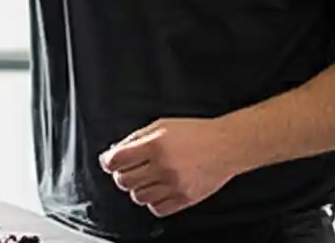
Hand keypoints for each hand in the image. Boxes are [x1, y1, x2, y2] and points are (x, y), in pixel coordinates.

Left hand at [98, 118, 241, 217]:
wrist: (226, 145)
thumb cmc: (195, 133)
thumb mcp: (161, 125)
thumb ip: (135, 138)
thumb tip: (114, 151)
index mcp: (155, 144)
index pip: (117, 160)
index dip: (108, 162)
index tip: (108, 162)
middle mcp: (163, 166)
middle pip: (124, 181)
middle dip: (121, 174)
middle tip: (128, 169)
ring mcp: (175, 185)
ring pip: (138, 197)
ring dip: (137, 188)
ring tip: (147, 178)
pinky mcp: (185, 199)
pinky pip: (157, 209)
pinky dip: (153, 201)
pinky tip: (158, 190)